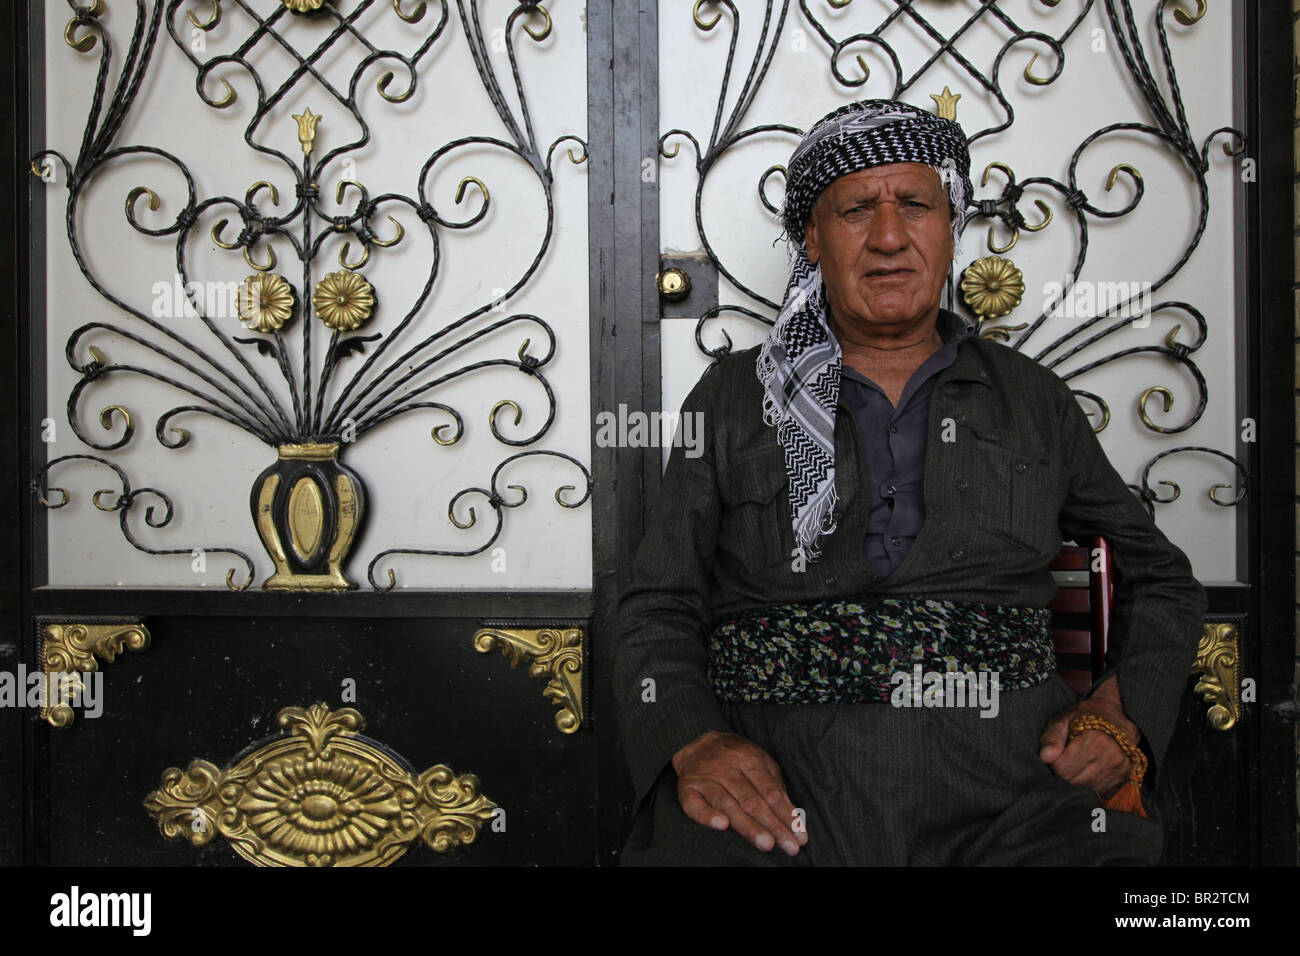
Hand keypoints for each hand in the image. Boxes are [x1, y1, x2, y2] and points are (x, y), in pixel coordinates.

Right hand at [671, 730, 806, 855]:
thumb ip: (775, 784)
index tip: (800, 834)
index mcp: (747, 758)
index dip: (786, 813)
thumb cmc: (735, 756)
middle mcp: (725, 767)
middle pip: (752, 801)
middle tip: (789, 846)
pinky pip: (695, 805)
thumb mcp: (759, 760)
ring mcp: (705, 778)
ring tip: (766, 844)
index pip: (770, 791)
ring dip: (748, 826)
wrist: (696, 741)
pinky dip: (707, 816)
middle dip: (773, 825)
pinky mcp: (687, 789)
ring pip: (727, 804)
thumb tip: (792, 814)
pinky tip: (722, 826)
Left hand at [1038, 675, 1139, 799]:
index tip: (1056, 754)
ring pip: (1087, 789)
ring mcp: (1120, 770)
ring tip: (1077, 763)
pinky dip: (1090, 785)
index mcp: (1095, 741)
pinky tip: (1089, 770)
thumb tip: (1045, 757)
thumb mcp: (1063, 720)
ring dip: (1077, 781)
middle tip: (1065, 760)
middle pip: (1075, 782)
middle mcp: (1111, 758)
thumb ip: (1051, 738)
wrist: (1116, 716)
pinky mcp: (1123, 778)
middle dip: (1065, 774)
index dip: (1054, 763)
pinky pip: (1100, 792)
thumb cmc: (1084, 717)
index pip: (1063, 769)